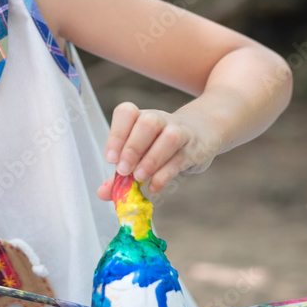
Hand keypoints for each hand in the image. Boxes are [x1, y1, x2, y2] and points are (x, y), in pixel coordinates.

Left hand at [97, 102, 218, 200]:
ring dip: (151, 160)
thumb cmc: (163, 142)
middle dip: (132, 148)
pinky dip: (165, 175)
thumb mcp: (142, 150)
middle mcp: (160, 119)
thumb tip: (102, 193)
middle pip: (148, 122)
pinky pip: (181, 158)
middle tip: (123, 170)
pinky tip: (154, 186)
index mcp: (142, 116)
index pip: (126, 112)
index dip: (116, 134)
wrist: (203, 130)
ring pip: (169, 137)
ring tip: (139, 177)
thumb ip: (122, 171)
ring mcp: (180, 131)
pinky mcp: (194, 148)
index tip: (110, 159)